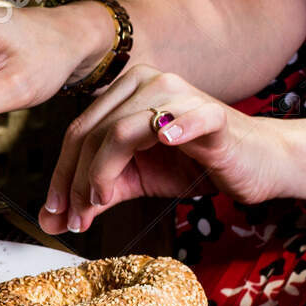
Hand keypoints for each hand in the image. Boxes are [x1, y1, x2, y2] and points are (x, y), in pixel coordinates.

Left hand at [40, 66, 305, 234]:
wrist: (254, 164)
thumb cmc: (191, 166)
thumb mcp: (133, 181)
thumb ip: (94, 195)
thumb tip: (50, 221)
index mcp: (124, 93)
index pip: (78, 133)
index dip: (61, 176)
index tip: (55, 213)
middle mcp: (148, 84)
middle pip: (93, 134)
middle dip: (78, 182)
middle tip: (76, 220)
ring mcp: (181, 95)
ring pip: (122, 131)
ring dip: (104, 173)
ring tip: (102, 203)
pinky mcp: (214, 115)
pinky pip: (190, 117)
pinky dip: (176, 127)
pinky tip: (166, 140)